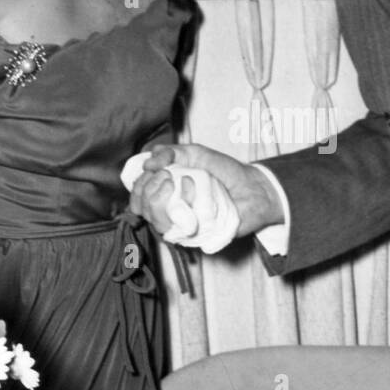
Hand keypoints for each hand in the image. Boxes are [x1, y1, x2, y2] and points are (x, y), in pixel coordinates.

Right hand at [129, 144, 283, 242]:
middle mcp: (170, 210)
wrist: (252, 188)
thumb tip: (146, 163)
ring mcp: (181, 224)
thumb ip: (170, 153)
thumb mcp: (194, 153)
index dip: (138, 185)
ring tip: (184, 183)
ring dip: (165, 199)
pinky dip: (181, 211)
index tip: (153, 171)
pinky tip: (192, 197)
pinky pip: (176, 232)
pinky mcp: (194, 236)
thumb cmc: (225, 171)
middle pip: (142, 208)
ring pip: (155, 221)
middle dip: (150, 189)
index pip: (137, 195)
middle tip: (169, 176)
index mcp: (165, 191)